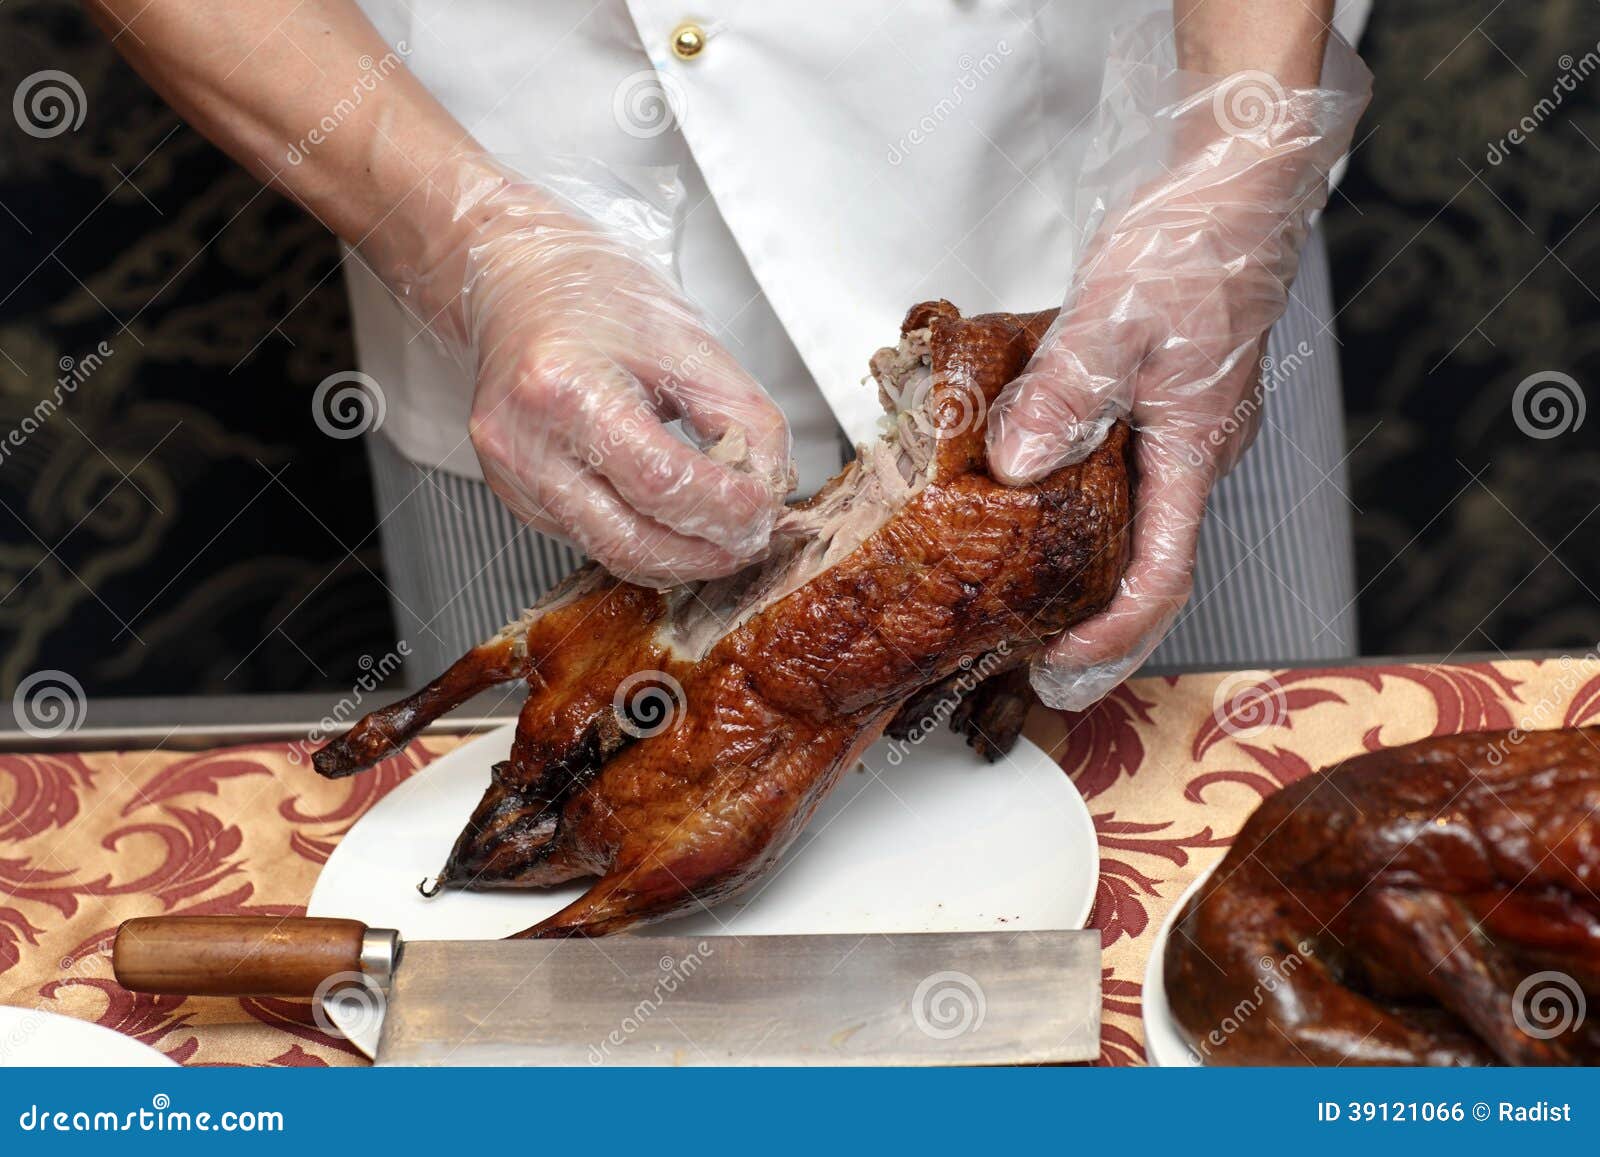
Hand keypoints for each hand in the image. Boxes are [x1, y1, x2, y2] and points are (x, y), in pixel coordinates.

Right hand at [390, 162, 791, 585]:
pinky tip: (676, 519)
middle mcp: (525, 442)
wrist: (518, 280)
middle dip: (707, 552)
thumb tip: (771, 486)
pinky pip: (593, 540)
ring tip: (724, 533)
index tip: (766, 509)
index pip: (662, 482)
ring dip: (681, 558)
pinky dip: (646, 540)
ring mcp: (513, 477)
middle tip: (753, 537)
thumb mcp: (689, 342)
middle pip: (632, 540)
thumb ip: (743, 417)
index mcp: (565, 387)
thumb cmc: (595, 295)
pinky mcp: (516, 497)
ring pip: (613, 553)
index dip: (726, 509)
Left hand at [986, 24, 1369, 710]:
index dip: (1114, 633)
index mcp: (1194, 451)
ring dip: (1088, 569)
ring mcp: (1181, 427)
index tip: (1060, 662)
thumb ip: (1066, 397)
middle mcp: (1194, 452)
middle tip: (1034, 654)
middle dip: (1098, 622)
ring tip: (1027, 597)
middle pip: (1151, 564)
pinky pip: (1123, 472)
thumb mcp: (1116, 320)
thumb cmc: (1196, 243)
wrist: (1235, 181)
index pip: (1162, 576)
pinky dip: (1082, 504)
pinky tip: (1035, 497)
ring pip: (1136, 520)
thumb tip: (1018, 469)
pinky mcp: (1163, 398)